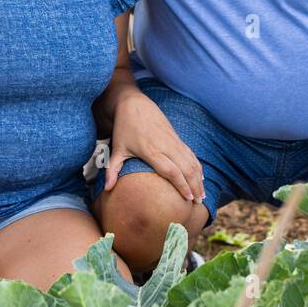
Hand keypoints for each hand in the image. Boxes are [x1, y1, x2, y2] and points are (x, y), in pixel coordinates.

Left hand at [104, 88, 204, 203]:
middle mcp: (165, 146)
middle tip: (198, 202)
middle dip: (194, 186)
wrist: (134, 103)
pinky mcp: (176, 137)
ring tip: (201, 194)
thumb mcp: (117, 149)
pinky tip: (201, 177)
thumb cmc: (124, 128)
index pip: (171, 170)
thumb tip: (106, 189)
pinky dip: (197, 166)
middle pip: (186, 168)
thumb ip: (112, 170)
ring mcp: (173, 141)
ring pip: (191, 161)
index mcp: (151, 150)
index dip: (181, 185)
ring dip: (198, 178)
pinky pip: (190, 154)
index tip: (187, 198)